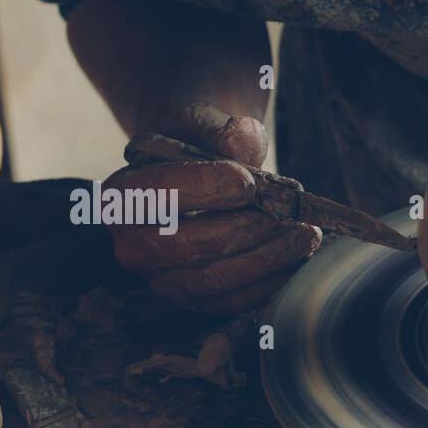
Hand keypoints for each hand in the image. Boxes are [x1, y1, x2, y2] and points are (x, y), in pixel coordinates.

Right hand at [105, 103, 320, 313]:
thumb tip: (242, 136)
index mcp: (122, 195)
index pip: (159, 194)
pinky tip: (296, 260)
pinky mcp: (192, 301)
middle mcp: (132, 243)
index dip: (207, 188)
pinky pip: (231, 302)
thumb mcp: (200, 125)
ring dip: (267, 260)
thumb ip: (218, 127)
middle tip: (291, 215)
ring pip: (214, 280)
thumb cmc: (195, 148)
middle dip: (248, 229)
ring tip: (305, 236)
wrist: (196, 178)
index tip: (251, 182)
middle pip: (190, 245)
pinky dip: (269, 284)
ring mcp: (161, 279)